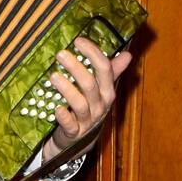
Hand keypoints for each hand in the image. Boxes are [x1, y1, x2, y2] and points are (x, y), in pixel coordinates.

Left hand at [40, 37, 131, 163]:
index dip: (93, 53)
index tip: (78, 40)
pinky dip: (64, 117)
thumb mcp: (101, 89)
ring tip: (53, 76)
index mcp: (107, 91)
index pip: (105, 69)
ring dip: (67, 89)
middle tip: (61, 54)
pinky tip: (57, 108)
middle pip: (90, 85)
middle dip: (76, 68)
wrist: (78, 139)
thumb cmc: (89, 107)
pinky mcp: (74, 133)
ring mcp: (87, 120)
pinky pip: (70, 125)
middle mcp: (100, 105)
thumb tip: (128, 54)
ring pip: (80, 103)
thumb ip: (111, 71)